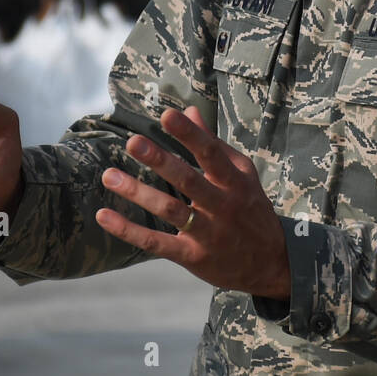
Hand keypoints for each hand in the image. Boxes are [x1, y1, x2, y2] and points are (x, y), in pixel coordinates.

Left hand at [95, 105, 290, 299]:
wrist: (272, 264)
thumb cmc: (251, 211)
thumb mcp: (243, 177)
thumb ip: (215, 145)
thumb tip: (190, 111)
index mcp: (236, 182)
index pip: (211, 154)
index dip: (190, 135)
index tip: (168, 115)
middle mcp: (223, 206)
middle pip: (189, 181)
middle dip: (161, 161)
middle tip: (133, 141)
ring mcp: (208, 233)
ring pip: (170, 210)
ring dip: (138, 192)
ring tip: (108, 175)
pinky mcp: (193, 257)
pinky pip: (157, 243)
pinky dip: (129, 230)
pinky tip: (104, 216)